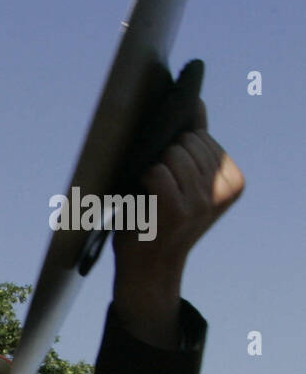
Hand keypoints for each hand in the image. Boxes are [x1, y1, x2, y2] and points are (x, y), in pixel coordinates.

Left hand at [113, 96, 243, 346]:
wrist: (148, 270)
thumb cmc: (158, 220)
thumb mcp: (182, 182)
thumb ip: (193, 145)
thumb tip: (197, 102)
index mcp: (232, 181)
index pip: (201, 136)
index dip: (174, 144)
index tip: (166, 164)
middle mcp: (222, 191)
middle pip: (187, 141)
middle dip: (164, 152)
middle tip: (153, 181)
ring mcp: (203, 202)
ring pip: (173, 154)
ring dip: (152, 165)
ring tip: (148, 190)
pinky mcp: (179, 211)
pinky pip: (158, 172)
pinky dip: (144, 178)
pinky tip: (142, 193)